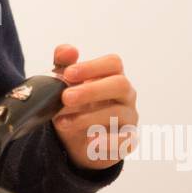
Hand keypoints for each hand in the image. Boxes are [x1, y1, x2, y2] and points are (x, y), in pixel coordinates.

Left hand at [50, 44, 138, 170]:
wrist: (77, 140)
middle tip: (66, 97)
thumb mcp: (65, 84)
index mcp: (112, 76)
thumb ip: (64, 64)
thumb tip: (68, 50)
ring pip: (117, 113)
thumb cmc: (76, 105)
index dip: (91, 66)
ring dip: (87, 117)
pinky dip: (106, 142)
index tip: (68, 74)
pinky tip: (90, 142)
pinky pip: (124, 140)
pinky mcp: (128, 141)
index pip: (113, 63)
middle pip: (120, 84)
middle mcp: (125, 95)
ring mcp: (129, 118)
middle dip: (91, 91)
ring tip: (62, 122)